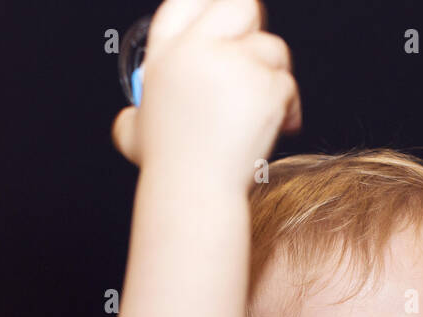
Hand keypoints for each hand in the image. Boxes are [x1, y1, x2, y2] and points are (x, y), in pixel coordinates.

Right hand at [110, 0, 301, 191]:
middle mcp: (197, 51)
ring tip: (261, 112)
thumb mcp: (135, 135)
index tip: (226, 17)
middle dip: (253, 25)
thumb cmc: (168, 170)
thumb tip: (134, 115)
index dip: (209, 2)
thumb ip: (136, 116)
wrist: (194, 193)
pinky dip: (288, 107)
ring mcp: (234, 66)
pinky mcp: (266, 86)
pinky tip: (276, 127)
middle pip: (240, 4)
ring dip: (273, 77)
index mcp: (166, 55)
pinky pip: (288, 84)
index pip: (187, 1)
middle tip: (254, 55)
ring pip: (272, 49)